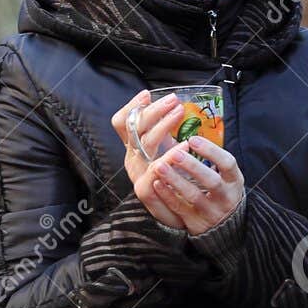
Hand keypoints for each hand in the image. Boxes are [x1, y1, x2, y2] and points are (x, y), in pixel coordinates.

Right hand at [110, 89, 190, 228]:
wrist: (179, 214)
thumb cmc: (176, 177)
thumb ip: (166, 132)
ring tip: (180, 113)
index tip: (147, 94)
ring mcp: (137, 174)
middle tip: (174, 101)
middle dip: (154, 110)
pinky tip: (186, 145)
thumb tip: (173, 104)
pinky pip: (154, 170)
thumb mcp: (168, 150)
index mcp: (133, 147)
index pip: (122, 122)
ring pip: (144, 144)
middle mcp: (132, 159)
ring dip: (163, 125)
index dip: (132, 107)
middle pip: (134, 128)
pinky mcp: (146, 191)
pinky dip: (170, 155)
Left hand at [148, 136, 245, 235]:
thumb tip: (189, 133)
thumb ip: (213, 159)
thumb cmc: (221, 193)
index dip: (211, 151)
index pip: (228, 163)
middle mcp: (226, 197)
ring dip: (175, 180)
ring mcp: (211, 212)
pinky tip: (157, 183)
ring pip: (193, 195)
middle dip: (192, 166)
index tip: (192, 140)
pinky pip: (181, 209)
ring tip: (159, 166)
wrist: (226, 227)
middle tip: (175, 153)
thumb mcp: (225, 176)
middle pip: (211, 181)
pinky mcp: (197, 224)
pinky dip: (168, 196)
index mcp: (234, 181)